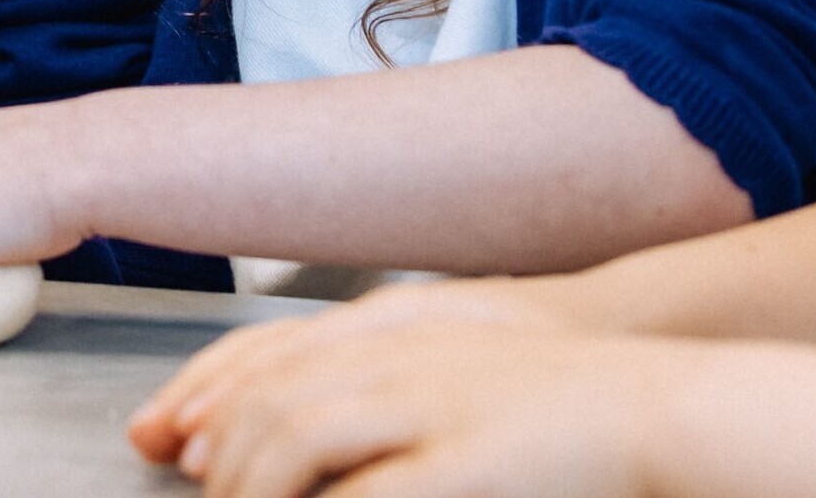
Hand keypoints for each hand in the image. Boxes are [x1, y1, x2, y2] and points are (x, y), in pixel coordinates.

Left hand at [135, 317, 680, 497]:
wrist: (651, 400)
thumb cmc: (554, 396)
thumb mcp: (449, 370)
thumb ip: (379, 388)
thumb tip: (317, 441)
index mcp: (390, 333)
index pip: (266, 352)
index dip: (204, 390)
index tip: (165, 430)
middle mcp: (396, 359)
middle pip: (269, 395)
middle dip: (217, 444)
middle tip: (195, 486)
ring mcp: (426, 405)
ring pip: (299, 438)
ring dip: (253, 482)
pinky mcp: (464, 460)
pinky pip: (369, 494)